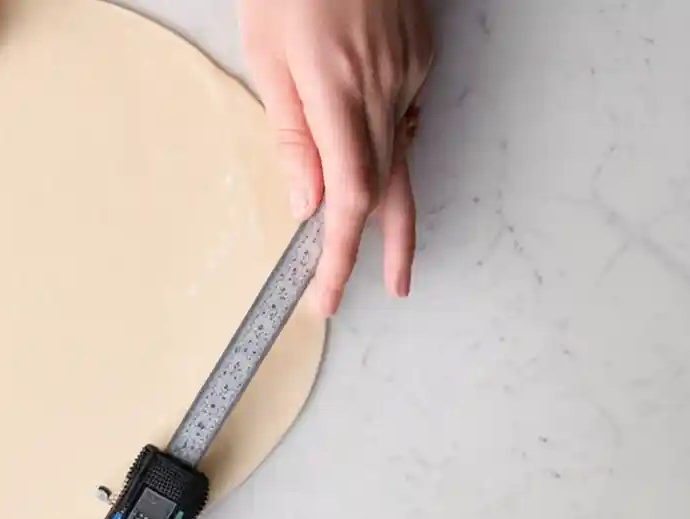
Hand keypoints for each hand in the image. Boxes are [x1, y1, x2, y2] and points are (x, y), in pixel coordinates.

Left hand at [240, 0, 433, 315]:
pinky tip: (380, 159)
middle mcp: (385, 88)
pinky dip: (391, 146)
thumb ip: (292, 132)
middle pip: (392, 187)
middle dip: (389, 247)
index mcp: (338, 92)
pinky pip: (406, 117)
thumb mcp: (268, 55)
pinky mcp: (421, 58)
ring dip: (394, 204)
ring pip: (402, 153)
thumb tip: (308, 202)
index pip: (351, 196)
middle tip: (388, 289)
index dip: (344, 253)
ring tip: (391, 252)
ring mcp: (411, 73)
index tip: (332, 293)